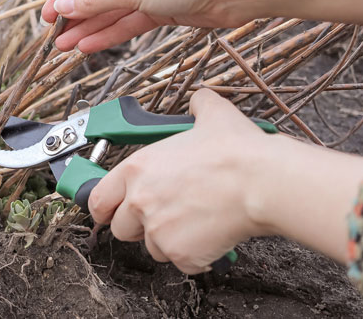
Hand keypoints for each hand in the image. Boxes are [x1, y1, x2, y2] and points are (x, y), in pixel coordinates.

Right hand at [42, 0, 247, 53]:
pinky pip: (127, 21)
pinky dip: (110, 34)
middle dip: (75, 16)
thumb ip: (93, 1)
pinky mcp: (160, 7)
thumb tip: (60, 7)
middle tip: (54, 37)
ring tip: (65, 48)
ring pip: (111, 10)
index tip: (47, 16)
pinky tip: (89, 47)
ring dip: (89, 29)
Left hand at [88, 89, 272, 273]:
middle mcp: (140, 200)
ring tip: (196, 221)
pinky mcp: (181, 254)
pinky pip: (182, 262)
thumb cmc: (237, 150)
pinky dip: (195, 256)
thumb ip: (198, 106)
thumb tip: (200, 100)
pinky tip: (212, 235)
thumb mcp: (212, 114)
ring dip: (169, 240)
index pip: (98, 199)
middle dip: (139, 226)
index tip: (111, 211)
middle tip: (165, 215)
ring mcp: (158, 230)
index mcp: (136, 168)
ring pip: (153, 248)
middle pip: (121, 229)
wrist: (263, 181)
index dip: (105, 207)